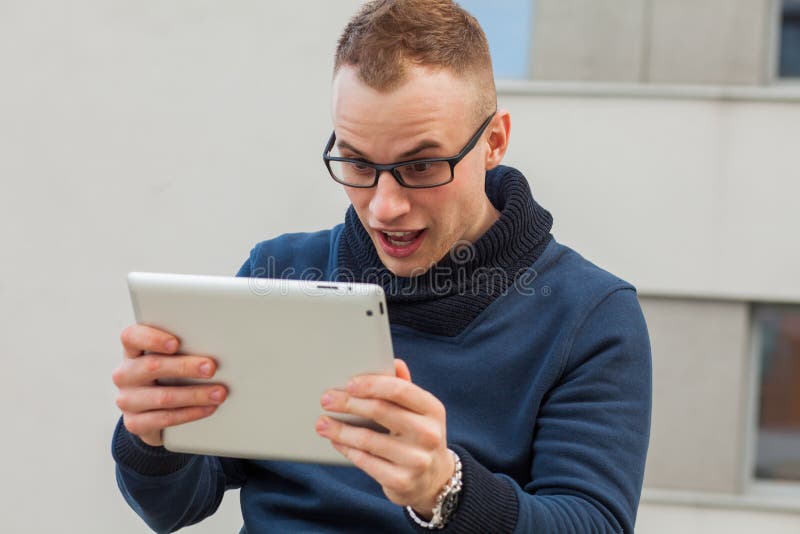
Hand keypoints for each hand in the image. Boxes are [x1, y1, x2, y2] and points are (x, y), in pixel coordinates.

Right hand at [112, 324, 227, 446]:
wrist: (151, 413)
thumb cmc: (166, 376)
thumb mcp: (170, 360)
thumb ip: (183, 350)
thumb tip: (216, 349)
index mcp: (133, 352)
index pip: (132, 337)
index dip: (151, 339)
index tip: (176, 343)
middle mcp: (125, 374)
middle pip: (151, 366)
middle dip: (185, 367)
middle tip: (211, 368)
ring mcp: (127, 400)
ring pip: (163, 397)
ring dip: (195, 395)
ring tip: (219, 393)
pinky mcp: (134, 423)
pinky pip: (165, 418)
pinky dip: (191, 413)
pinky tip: (208, 408)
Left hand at [315, 359, 453, 517]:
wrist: (434, 479)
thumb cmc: (418, 435)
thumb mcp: (419, 411)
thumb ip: (404, 388)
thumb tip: (394, 363)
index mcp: (432, 409)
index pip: (399, 390)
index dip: (371, 384)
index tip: (348, 383)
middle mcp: (428, 434)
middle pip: (380, 411)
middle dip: (348, 403)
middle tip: (326, 399)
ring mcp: (417, 460)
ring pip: (367, 439)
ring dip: (339, 429)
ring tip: (322, 423)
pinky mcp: (402, 481)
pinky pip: (365, 462)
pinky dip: (346, 449)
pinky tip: (336, 442)